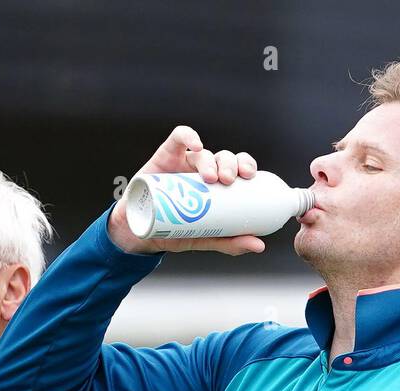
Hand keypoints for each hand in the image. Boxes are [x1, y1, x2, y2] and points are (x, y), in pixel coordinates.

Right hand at [108, 124, 264, 255]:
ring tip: (210, 178)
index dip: (246, 164)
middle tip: (228, 181)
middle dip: (229, 164)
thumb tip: (260, 245)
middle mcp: (202, 170)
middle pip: (222, 157)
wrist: (139, 232)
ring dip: (210, 160)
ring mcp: (183, 162)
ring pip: (203, 152)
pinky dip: (188, 136)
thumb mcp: (204, 238)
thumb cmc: (174, 231)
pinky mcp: (165, 155)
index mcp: (217, 185)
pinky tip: (196, 144)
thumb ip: (229, 242)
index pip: (237, 166)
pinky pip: (179, 138)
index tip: (250, 176)